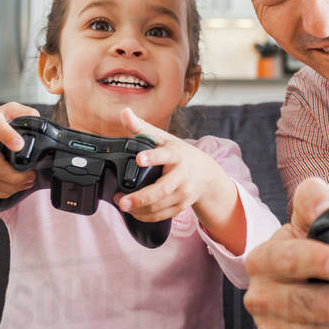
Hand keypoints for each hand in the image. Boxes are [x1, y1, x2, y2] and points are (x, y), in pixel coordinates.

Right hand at [0, 102, 40, 198]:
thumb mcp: (6, 112)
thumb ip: (24, 113)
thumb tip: (38, 121)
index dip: (8, 136)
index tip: (20, 145)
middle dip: (18, 176)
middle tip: (32, 176)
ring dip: (13, 186)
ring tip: (26, 183)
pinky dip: (2, 192)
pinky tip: (12, 189)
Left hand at [113, 107, 238, 226]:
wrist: (206, 175)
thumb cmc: (181, 155)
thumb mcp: (164, 139)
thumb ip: (142, 128)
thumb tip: (124, 112)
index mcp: (177, 155)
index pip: (165, 155)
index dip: (152, 157)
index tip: (139, 158)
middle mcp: (182, 175)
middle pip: (162, 189)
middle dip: (142, 197)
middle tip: (122, 201)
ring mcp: (183, 193)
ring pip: (160, 206)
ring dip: (139, 209)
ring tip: (122, 204)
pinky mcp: (182, 206)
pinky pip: (162, 215)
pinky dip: (146, 216)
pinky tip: (134, 212)